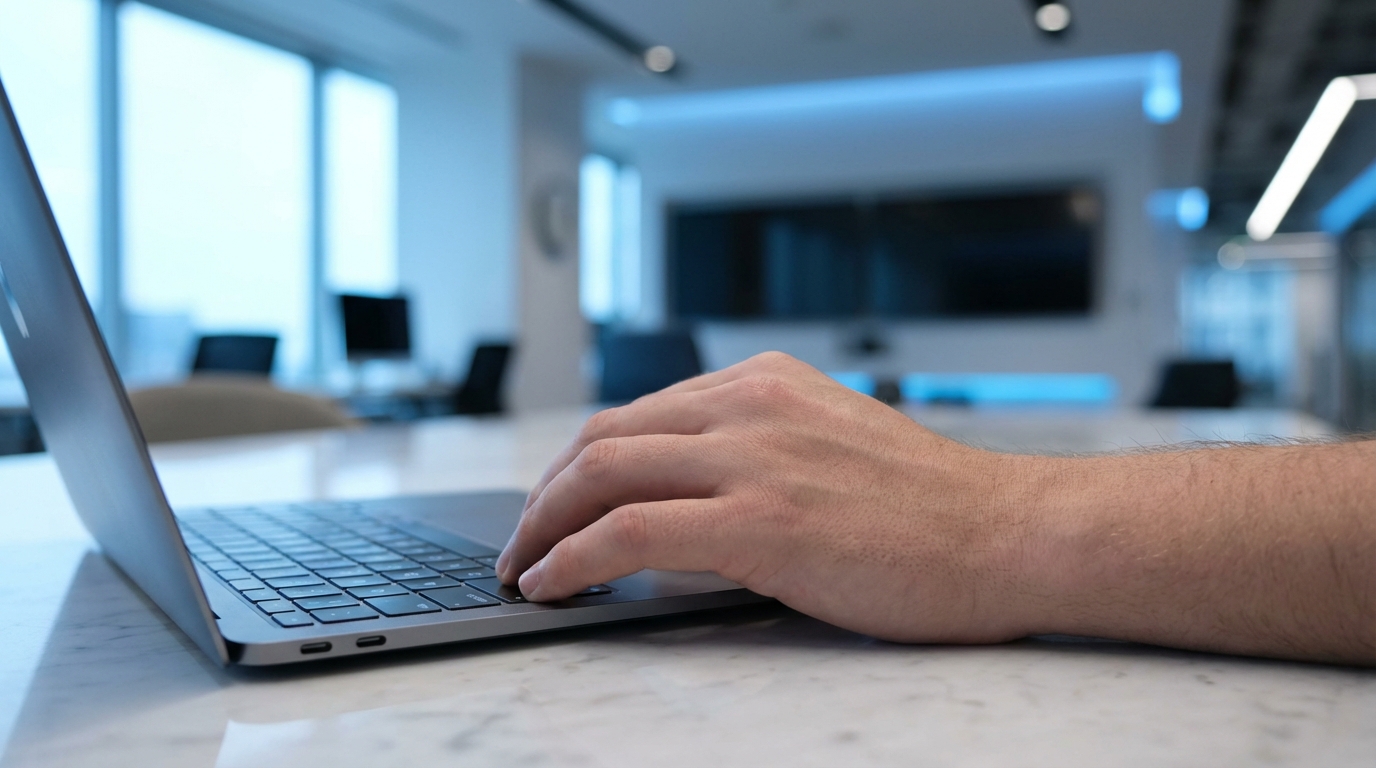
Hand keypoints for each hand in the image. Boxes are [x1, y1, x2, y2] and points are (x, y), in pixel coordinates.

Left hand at [496, 352, 1042, 642]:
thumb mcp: (833, 445)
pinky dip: (574, 557)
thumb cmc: (931, 509)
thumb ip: (762, 449)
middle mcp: (751, 405)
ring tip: (522, 568)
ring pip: (604, 474)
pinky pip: (632, 530)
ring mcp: (754, 457)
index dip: (578, 464)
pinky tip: (552, 584)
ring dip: (542, 525)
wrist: (1008, 535)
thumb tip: (688, 493)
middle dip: (543, 493)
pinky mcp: (762, 519)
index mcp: (766, 383)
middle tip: (520, 540)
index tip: (554, 504)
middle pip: (604, 437)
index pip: (639, 414)